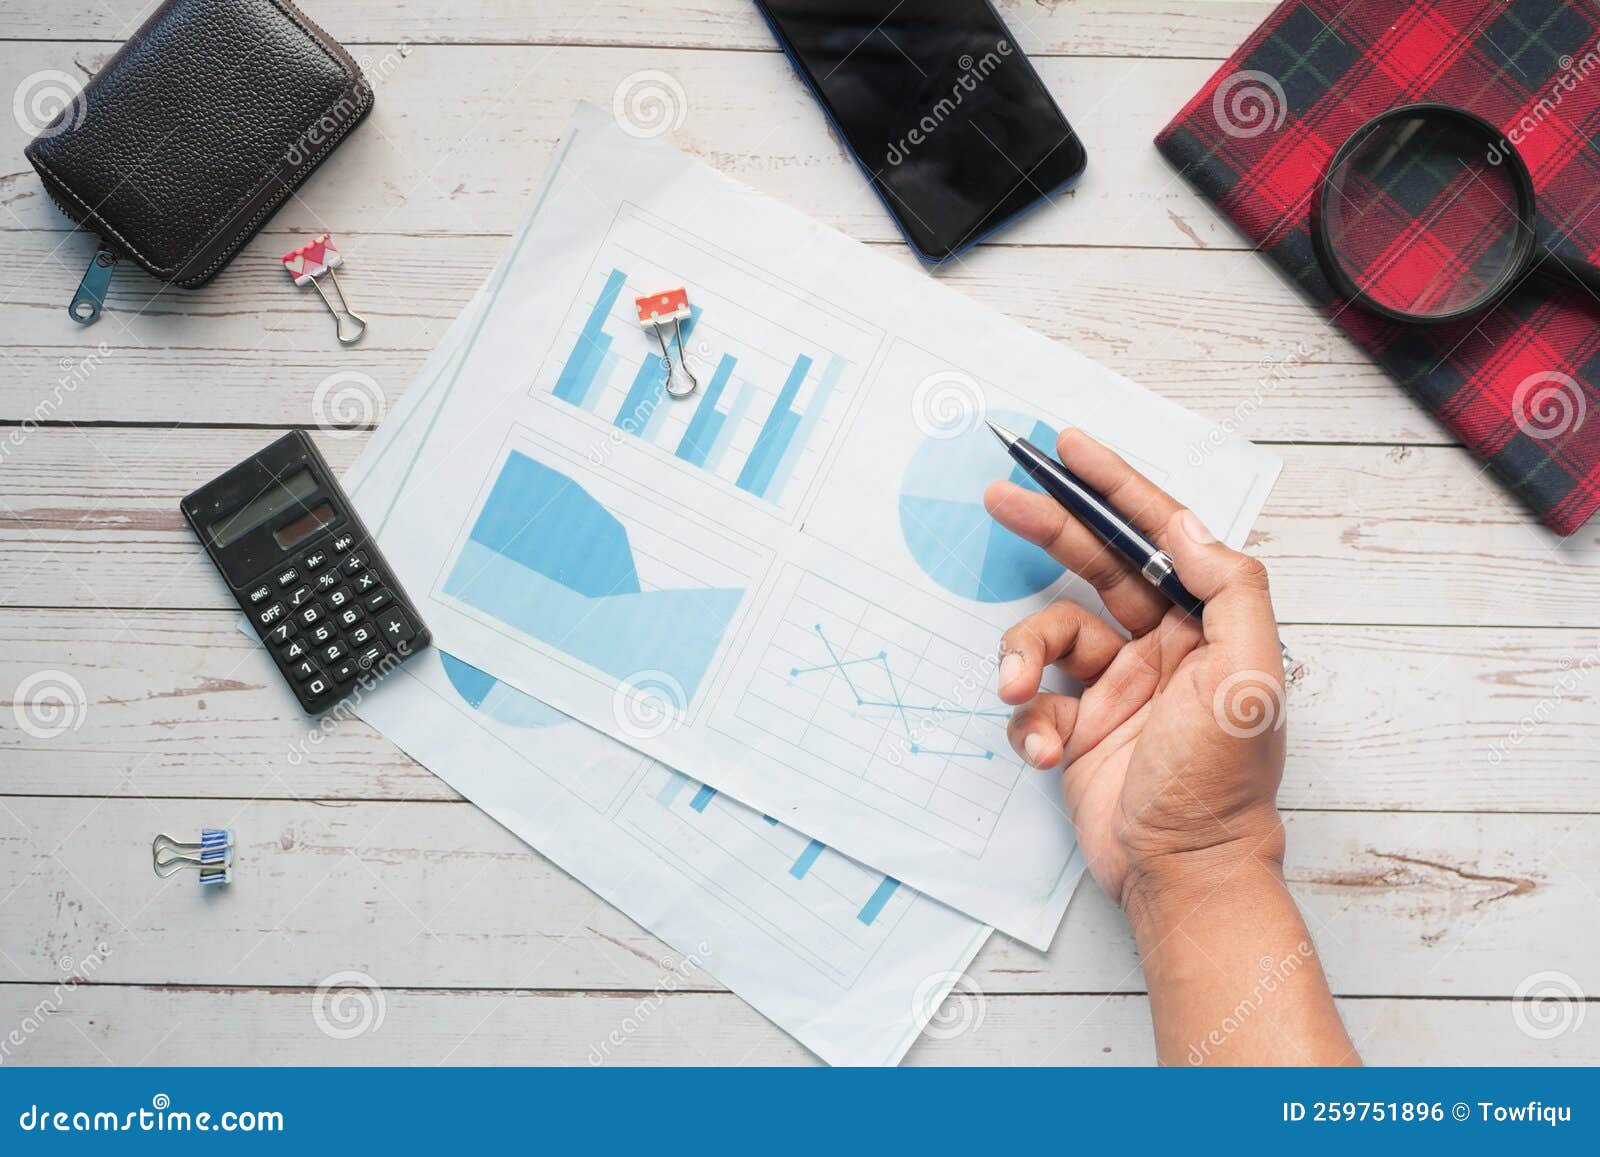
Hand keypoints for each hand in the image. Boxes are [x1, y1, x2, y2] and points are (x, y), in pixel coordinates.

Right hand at [984, 428, 1288, 912]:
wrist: (1182, 874)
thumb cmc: (1222, 783)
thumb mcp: (1249, 677)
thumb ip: (1230, 589)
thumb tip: (1186, 527)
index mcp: (1206, 626)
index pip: (1158, 537)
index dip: (1116, 486)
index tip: (1071, 447)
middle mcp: (1160, 647)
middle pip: (1095, 567)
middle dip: (1049, 528)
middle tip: (1000, 495)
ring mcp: (1115, 688)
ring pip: (1048, 637)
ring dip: (1024, 658)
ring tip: (1020, 693)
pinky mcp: (1078, 729)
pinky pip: (1034, 702)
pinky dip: (1029, 722)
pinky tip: (1047, 750)